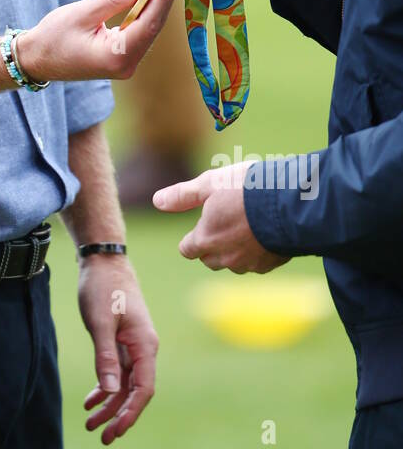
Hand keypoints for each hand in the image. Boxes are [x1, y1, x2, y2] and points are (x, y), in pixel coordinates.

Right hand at [16, 0, 187, 83]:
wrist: (36, 60)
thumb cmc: (52, 37)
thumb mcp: (82, 12)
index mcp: (116, 57)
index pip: (149, 23)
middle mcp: (126, 65)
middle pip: (153, 26)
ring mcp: (125, 64)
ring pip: (149, 29)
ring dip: (158, 3)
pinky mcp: (122, 58)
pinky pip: (140, 33)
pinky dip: (147, 12)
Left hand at [78, 256, 158, 442]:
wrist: (103, 261)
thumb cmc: (102, 287)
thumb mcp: (100, 323)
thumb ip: (106, 357)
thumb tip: (111, 392)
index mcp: (145, 345)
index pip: (143, 389)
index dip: (130, 413)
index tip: (115, 431)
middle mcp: (144, 348)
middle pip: (135, 391)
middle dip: (119, 415)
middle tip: (101, 437)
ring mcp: (134, 346)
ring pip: (125, 384)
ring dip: (109, 404)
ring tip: (90, 423)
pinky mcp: (122, 341)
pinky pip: (118, 371)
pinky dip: (106, 386)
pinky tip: (91, 400)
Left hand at [153, 161, 289, 273]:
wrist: (291, 203)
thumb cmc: (247, 189)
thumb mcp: (210, 183)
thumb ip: (182, 195)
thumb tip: (157, 201)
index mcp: (205, 239)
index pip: (188, 249)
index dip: (192, 237)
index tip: (201, 225)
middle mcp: (225, 258)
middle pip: (209, 259)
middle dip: (211, 246)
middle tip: (223, 223)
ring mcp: (249, 264)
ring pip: (234, 263)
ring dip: (234, 251)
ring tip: (245, 227)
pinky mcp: (271, 264)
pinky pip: (257, 263)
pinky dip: (257, 252)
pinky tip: (264, 233)